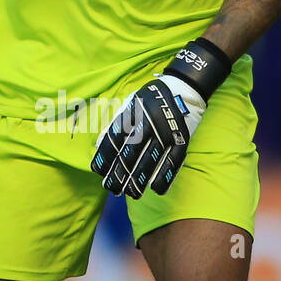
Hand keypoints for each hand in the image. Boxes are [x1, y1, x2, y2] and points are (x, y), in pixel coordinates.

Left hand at [92, 73, 206, 197]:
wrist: (182, 87)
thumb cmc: (149, 99)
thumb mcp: (129, 105)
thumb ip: (114, 124)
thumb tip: (98, 145)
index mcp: (133, 114)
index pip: (114, 139)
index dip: (105, 157)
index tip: (98, 172)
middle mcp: (148, 124)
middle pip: (131, 154)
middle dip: (119, 174)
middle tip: (111, 188)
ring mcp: (166, 132)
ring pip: (150, 160)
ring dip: (139, 180)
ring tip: (130, 193)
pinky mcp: (181, 139)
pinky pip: (173, 161)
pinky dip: (165, 176)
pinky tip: (156, 189)